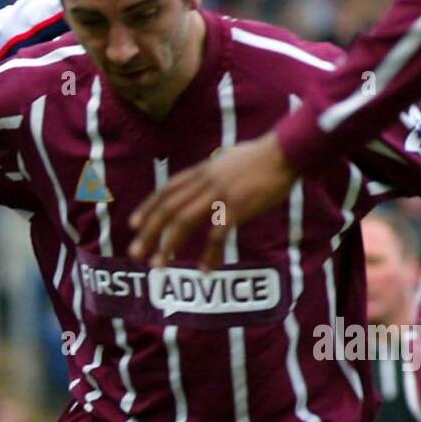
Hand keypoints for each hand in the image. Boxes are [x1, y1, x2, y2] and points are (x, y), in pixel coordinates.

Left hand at [130, 131, 297, 269]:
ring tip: (158, 265)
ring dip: (168, 245)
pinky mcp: (238, 207)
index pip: (166, 190)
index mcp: (201, 170)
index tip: (133, 225)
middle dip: (149, 233)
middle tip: (135, 254)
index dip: (148, 208)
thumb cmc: (260, 157)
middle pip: (168, 209)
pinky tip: (205, 270)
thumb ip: (211, 173)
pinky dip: (210, 254)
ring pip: (184, 221)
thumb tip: (201, 182)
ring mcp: (220, 194)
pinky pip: (218, 235)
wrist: (286, 151)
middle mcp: (205, 182)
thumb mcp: (227, 160)